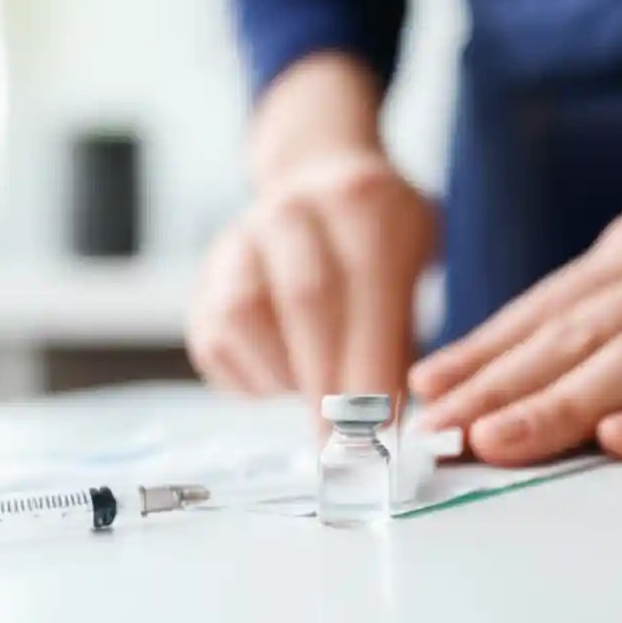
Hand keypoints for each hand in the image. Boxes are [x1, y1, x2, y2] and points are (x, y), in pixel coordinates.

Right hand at [187, 150, 434, 406]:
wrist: (314, 178)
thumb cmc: (375, 236)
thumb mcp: (414, 260)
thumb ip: (404, 330)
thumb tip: (391, 418)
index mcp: (360, 200)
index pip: (366, 289)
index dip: (371, 365)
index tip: (381, 428)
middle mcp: (293, 210)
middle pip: (304, 302)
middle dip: (326, 385)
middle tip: (343, 444)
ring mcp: (241, 239)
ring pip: (245, 319)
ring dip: (283, 376)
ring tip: (314, 395)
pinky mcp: (207, 274)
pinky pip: (216, 340)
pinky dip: (251, 377)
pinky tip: (283, 379)